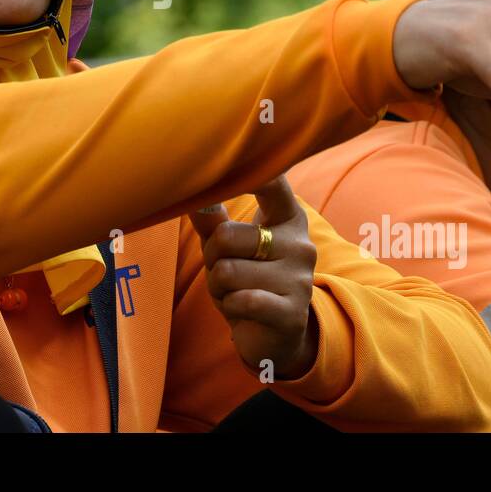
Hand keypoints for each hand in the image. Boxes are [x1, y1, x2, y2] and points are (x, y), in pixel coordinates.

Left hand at [189, 176, 318, 381]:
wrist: (276, 335)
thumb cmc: (249, 279)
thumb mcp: (230, 248)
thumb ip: (213, 219)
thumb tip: (190, 190)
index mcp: (288, 219)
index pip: (272, 184)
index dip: (251, 173)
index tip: (233, 155)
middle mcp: (300, 244)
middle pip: (226, 236)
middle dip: (212, 258)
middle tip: (225, 273)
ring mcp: (299, 279)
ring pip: (226, 271)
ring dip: (218, 288)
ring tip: (236, 293)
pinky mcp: (291, 312)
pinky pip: (239, 299)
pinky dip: (229, 307)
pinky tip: (242, 311)